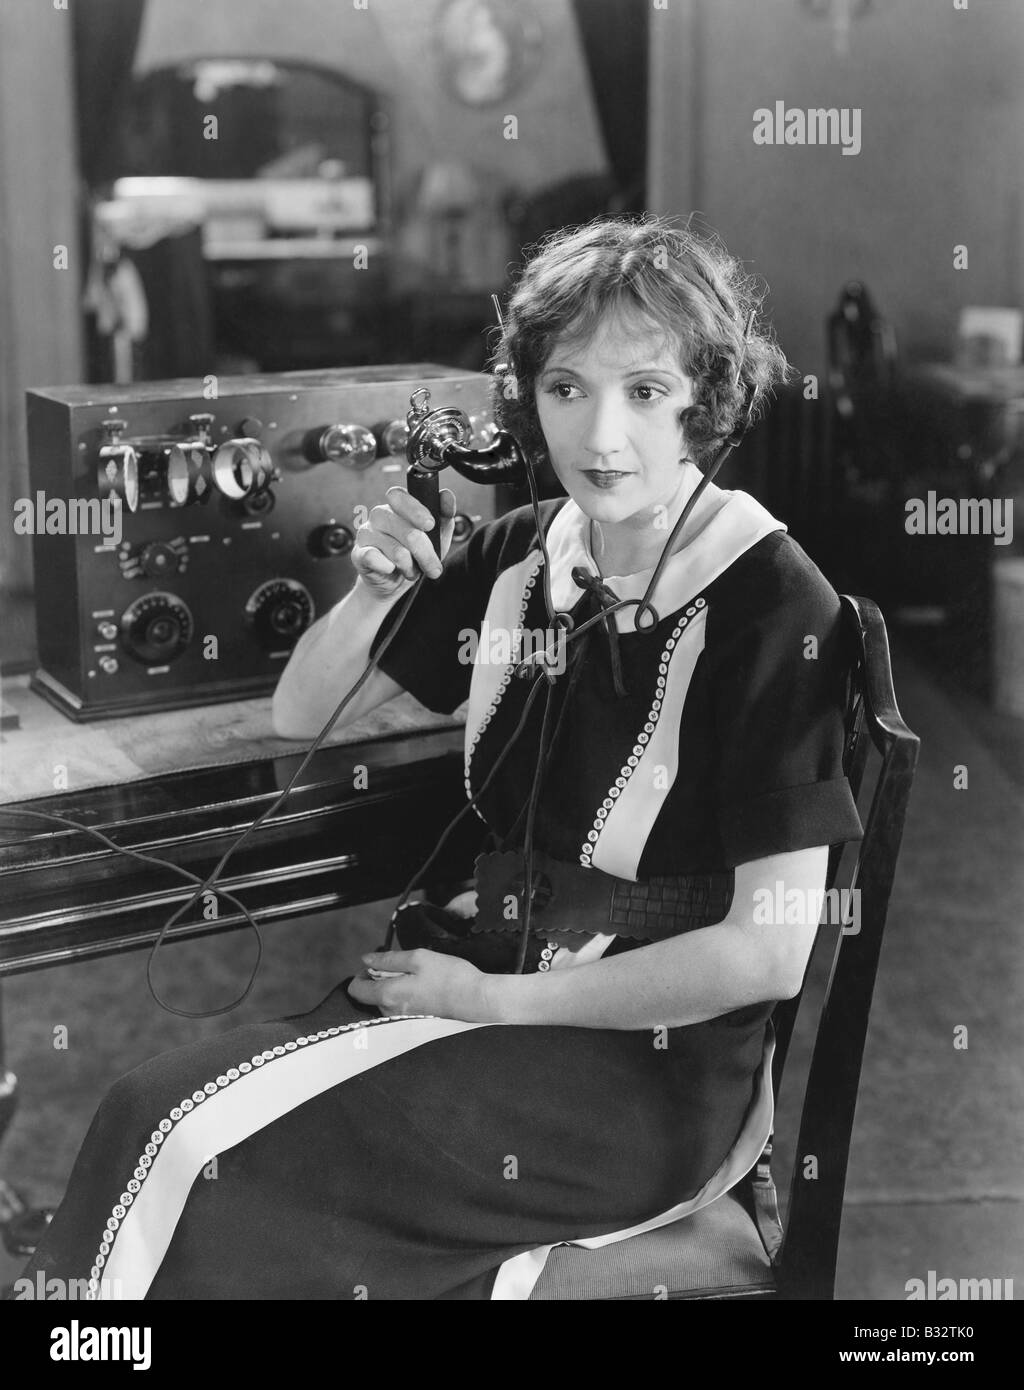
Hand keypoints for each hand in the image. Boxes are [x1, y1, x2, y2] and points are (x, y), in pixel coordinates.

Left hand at [347, 948, 491, 1021]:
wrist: (476, 999)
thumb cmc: (449, 977)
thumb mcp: (418, 958)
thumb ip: (388, 959)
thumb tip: (367, 959)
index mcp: (388, 995)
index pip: (356, 990)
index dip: (362, 973)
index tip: (378, 963)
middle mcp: (391, 1012)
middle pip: (370, 995)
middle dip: (379, 978)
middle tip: (401, 965)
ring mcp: (403, 1019)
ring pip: (385, 1000)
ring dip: (393, 985)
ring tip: (415, 974)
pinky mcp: (415, 1021)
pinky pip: (399, 1006)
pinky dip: (405, 994)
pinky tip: (423, 985)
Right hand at [351, 486, 456, 597]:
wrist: (394, 581)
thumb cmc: (415, 555)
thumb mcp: (437, 537)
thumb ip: (444, 515)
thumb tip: (446, 495)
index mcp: (397, 506)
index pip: (399, 496)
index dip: (415, 509)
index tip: (430, 525)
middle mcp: (379, 515)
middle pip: (406, 531)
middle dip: (425, 553)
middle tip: (434, 568)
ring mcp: (366, 533)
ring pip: (397, 551)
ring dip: (411, 567)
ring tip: (411, 570)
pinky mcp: (358, 553)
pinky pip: (373, 557)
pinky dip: (388, 567)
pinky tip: (391, 569)